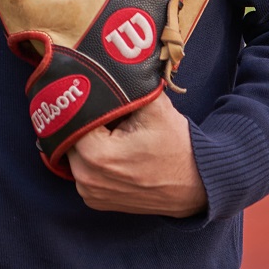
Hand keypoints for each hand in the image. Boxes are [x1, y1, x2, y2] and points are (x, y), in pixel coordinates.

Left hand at [67, 95, 208, 216]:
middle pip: (70, 136)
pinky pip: (82, 170)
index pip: (73, 117)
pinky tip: (114, 151)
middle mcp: (86, 179)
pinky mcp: (95, 201)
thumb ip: (125, 86)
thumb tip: (104, 67)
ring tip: (113, 134)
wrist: (198, 184)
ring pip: (74, 152)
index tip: (98, 96)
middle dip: (85, 122)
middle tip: (108, 114)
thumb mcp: (155, 107)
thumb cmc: (177, 146)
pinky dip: (92, 158)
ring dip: (88, 141)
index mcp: (96, 155)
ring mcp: (90, 194)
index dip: (85, 104)